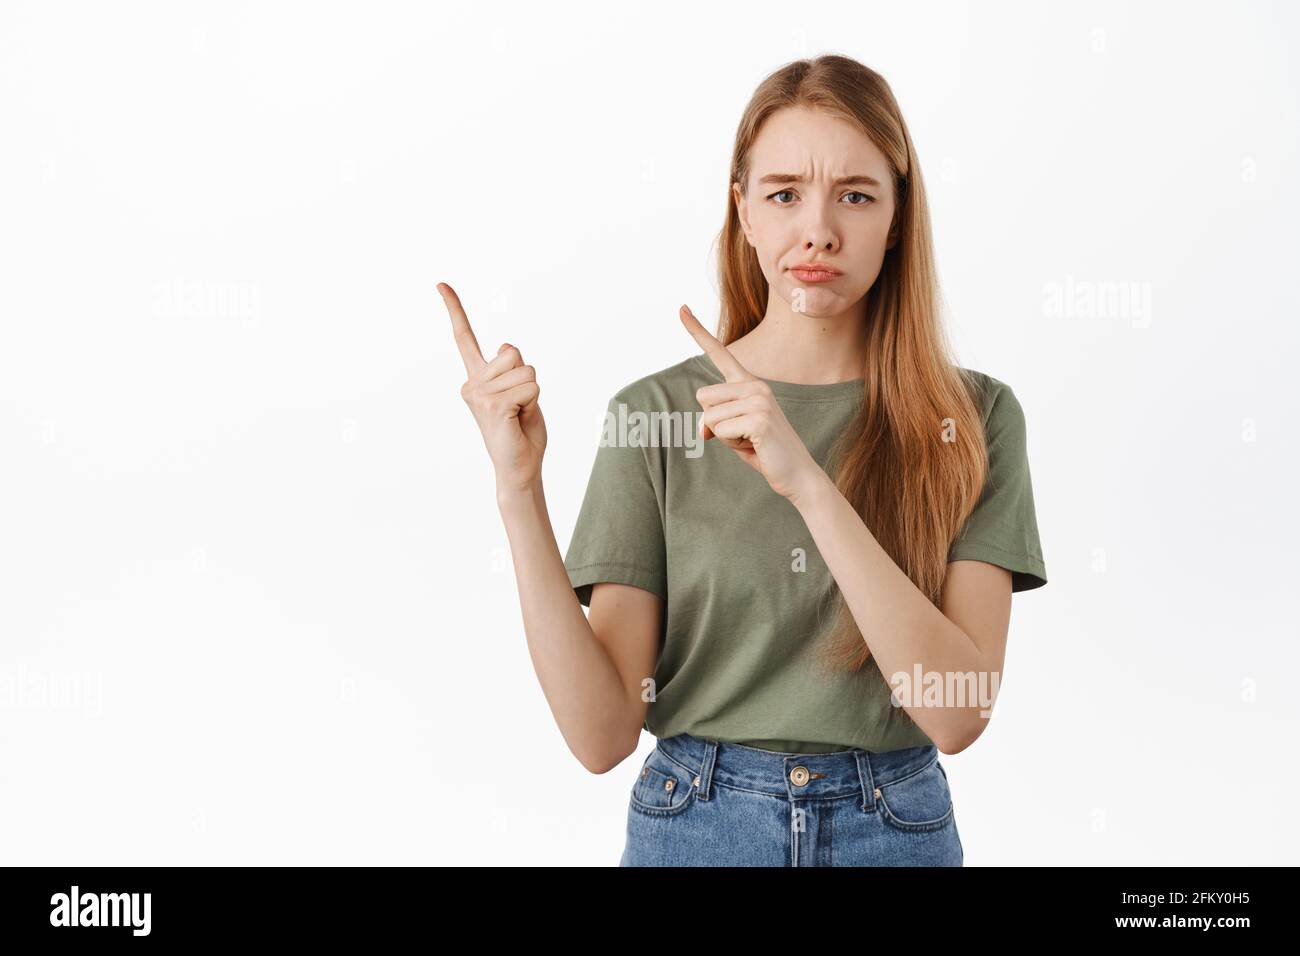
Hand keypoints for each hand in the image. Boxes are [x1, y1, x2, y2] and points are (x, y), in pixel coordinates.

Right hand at [441, 282, 546, 494]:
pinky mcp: (492, 405)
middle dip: (527, 377)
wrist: (520, 468)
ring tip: (519, 415)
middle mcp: (471, 383)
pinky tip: (518, 420)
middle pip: (514, 353)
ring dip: (531, 392)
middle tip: (519, 406)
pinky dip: (533, 403)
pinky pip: (530, 386)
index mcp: (476, 378)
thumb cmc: (522, 431)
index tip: (440, 284)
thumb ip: (513, 367)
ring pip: (526, 370)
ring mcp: (478, 394)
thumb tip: (506, 348)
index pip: (464, 338)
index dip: (454, 309)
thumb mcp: (520, 390)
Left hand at [678, 304, 823, 501]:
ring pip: (710, 417)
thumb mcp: (732, 433)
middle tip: (742, 434)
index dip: (698, 331)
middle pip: (703, 397)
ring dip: (723, 437)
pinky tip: (754, 446)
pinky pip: (720, 430)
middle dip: (714, 423)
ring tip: (750, 440)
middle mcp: (755, 385)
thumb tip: (702, 429)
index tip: (681, 308)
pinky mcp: (760, 419)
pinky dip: (731, 444)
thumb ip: (714, 422)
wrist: (797, 475)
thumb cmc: (764, 451)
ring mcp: (759, 400)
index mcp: (749, 383)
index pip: (720, 353)